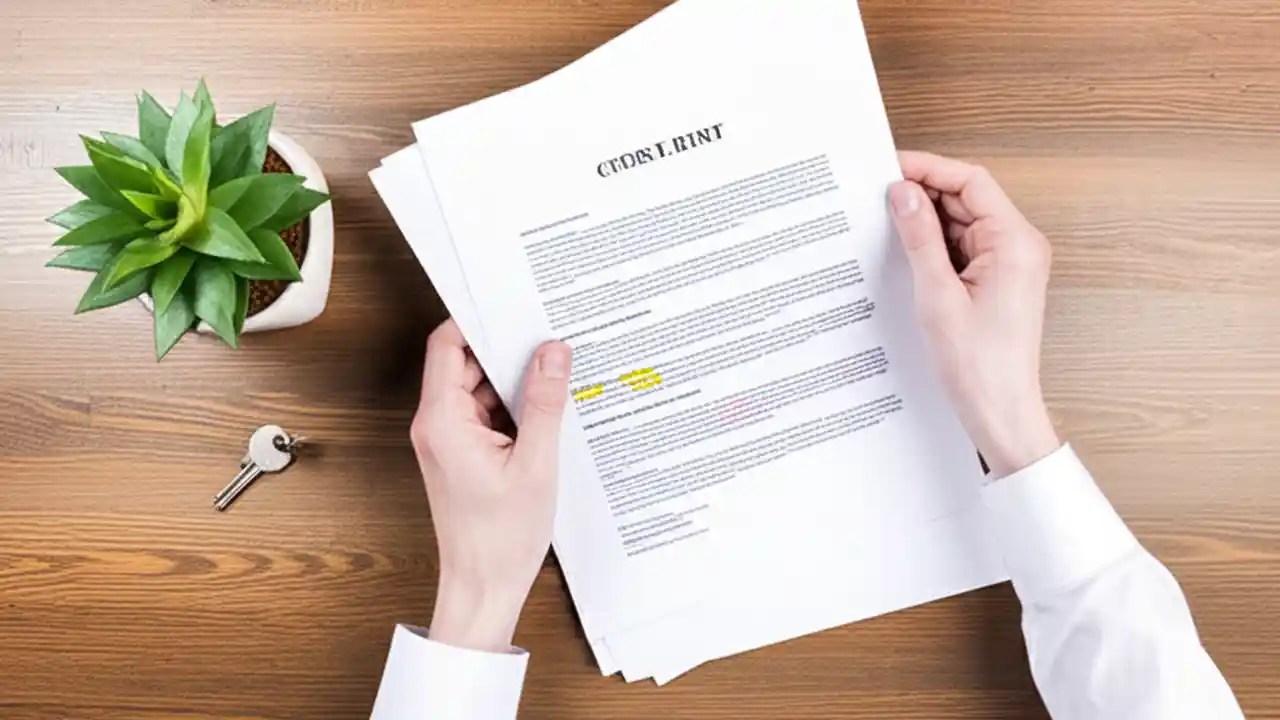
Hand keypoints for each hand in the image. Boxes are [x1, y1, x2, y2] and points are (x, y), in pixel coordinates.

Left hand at [409, 319, 572, 651]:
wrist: (484, 587)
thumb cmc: (500, 539)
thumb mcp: (534, 463)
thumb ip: (543, 403)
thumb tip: (552, 353)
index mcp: (443, 421)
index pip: (448, 345)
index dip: (477, 320)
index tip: (511, 306)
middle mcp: (437, 426)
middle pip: (466, 364)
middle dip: (507, 350)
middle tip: (549, 339)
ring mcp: (449, 440)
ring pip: (480, 389)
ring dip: (514, 383)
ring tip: (556, 379)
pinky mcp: (463, 454)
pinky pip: (487, 415)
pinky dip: (514, 409)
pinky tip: (547, 412)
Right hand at [889, 151, 1059, 477]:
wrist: (1000, 411)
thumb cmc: (978, 365)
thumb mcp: (937, 295)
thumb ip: (920, 239)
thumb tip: (903, 194)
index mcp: (1014, 242)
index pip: (971, 182)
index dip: (929, 169)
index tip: (890, 168)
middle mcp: (1019, 246)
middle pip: (967, 199)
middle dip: (923, 195)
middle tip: (876, 197)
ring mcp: (1010, 263)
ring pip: (962, 223)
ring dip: (926, 222)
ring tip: (885, 226)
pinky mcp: (998, 280)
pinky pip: (963, 248)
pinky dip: (935, 245)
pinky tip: (905, 252)